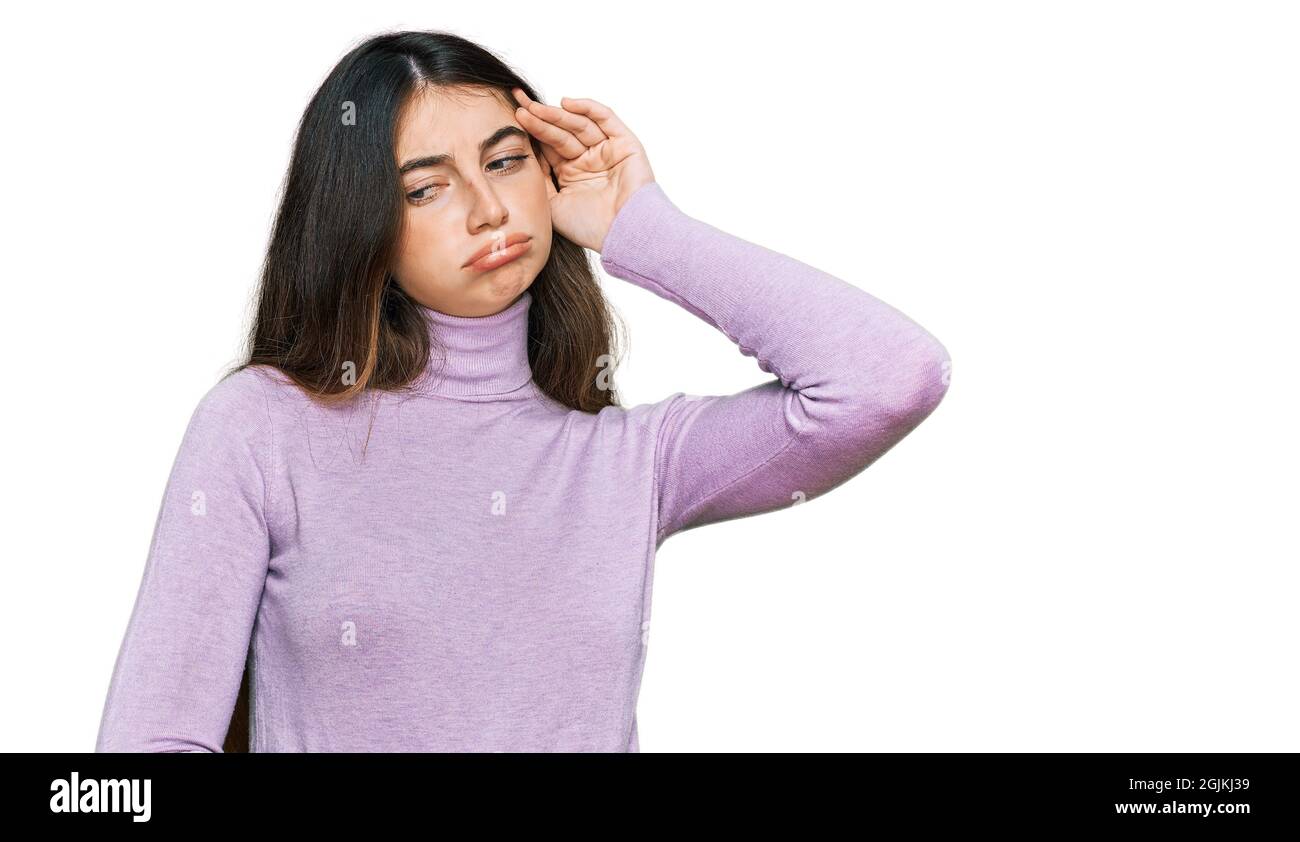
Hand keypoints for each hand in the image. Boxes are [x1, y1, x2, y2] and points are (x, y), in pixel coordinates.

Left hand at [512, 88, 654, 252]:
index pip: (548, 145)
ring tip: (534, 107)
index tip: (511, 117)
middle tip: (519, 104)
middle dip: (540, 117)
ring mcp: (607, 150)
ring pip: (579, 125)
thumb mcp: (552, 204)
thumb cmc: (590, 227)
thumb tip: (523, 154)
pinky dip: (587, 108)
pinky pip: (606, 119)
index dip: (532, 131)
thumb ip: (539, 178)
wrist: (621, 235)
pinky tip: (566, 103)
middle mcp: (588, 160)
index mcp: (571, 174)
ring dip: (557, 115)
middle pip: (561, 132)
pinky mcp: (625, 144)